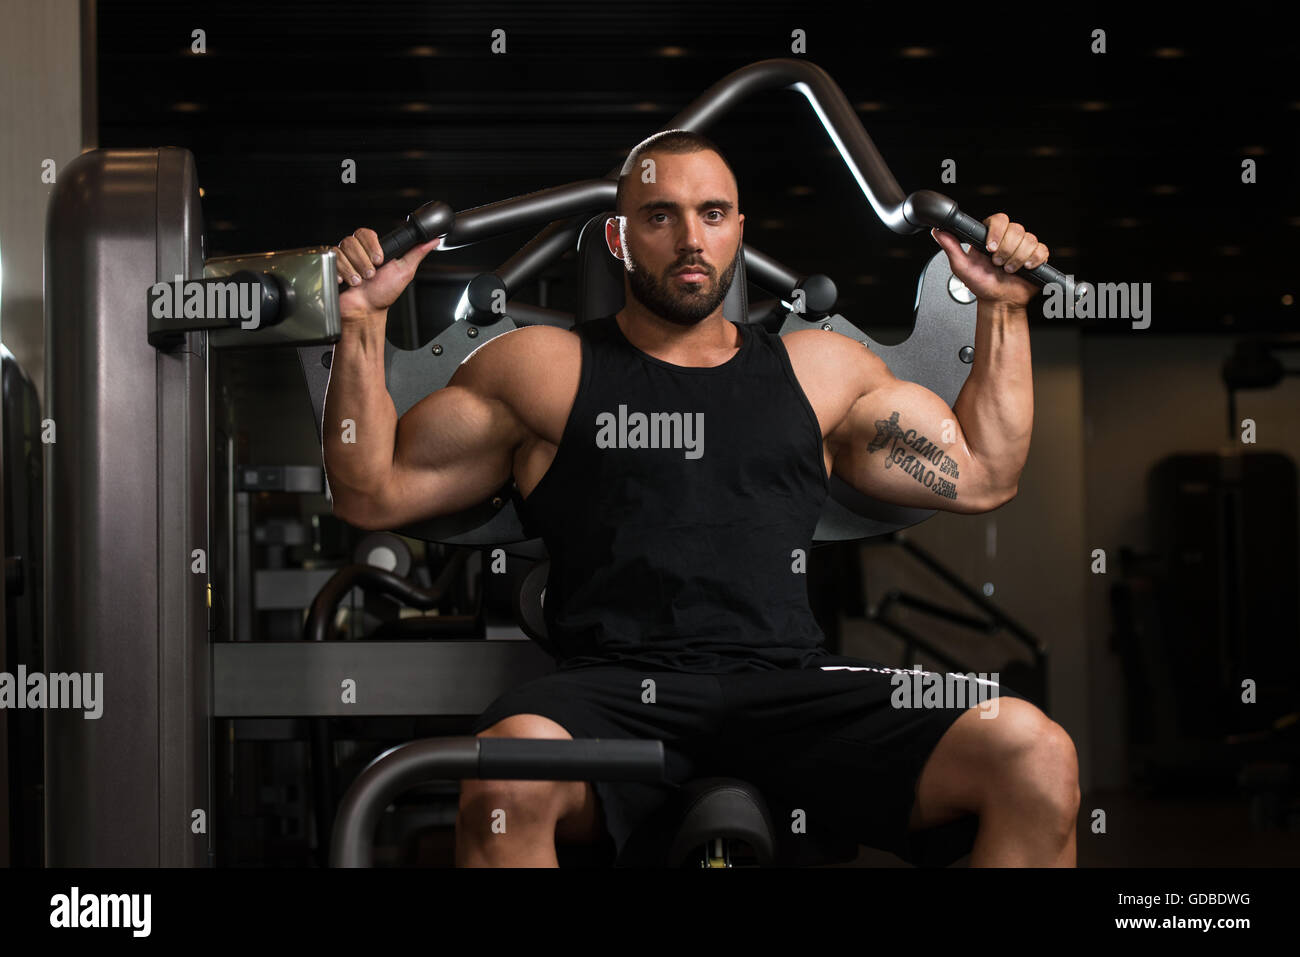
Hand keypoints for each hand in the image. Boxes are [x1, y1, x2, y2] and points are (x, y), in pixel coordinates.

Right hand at [331, 228, 440, 323]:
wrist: (365, 312)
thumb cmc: (383, 294)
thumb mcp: (404, 271)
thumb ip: (417, 253)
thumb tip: (433, 240)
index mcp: (372, 250)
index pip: (365, 233)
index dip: (371, 246)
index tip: (379, 261)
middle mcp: (357, 252)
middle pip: (352, 241)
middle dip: (364, 262)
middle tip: (371, 275)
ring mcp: (343, 259)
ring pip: (342, 251)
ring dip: (354, 271)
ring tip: (360, 282)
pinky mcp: (331, 267)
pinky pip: (332, 261)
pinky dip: (342, 274)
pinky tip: (347, 283)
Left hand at [931, 213, 1048, 307]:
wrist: (999, 302)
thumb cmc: (981, 284)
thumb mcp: (961, 267)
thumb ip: (951, 247)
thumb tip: (938, 232)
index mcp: (991, 236)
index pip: (999, 219)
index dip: (996, 232)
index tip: (990, 249)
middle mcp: (1008, 238)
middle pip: (1016, 229)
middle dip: (1005, 251)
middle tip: (997, 264)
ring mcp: (1024, 246)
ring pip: (1029, 240)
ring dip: (1017, 259)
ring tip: (1008, 270)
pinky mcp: (1037, 255)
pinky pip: (1041, 250)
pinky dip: (1033, 260)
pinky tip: (1025, 269)